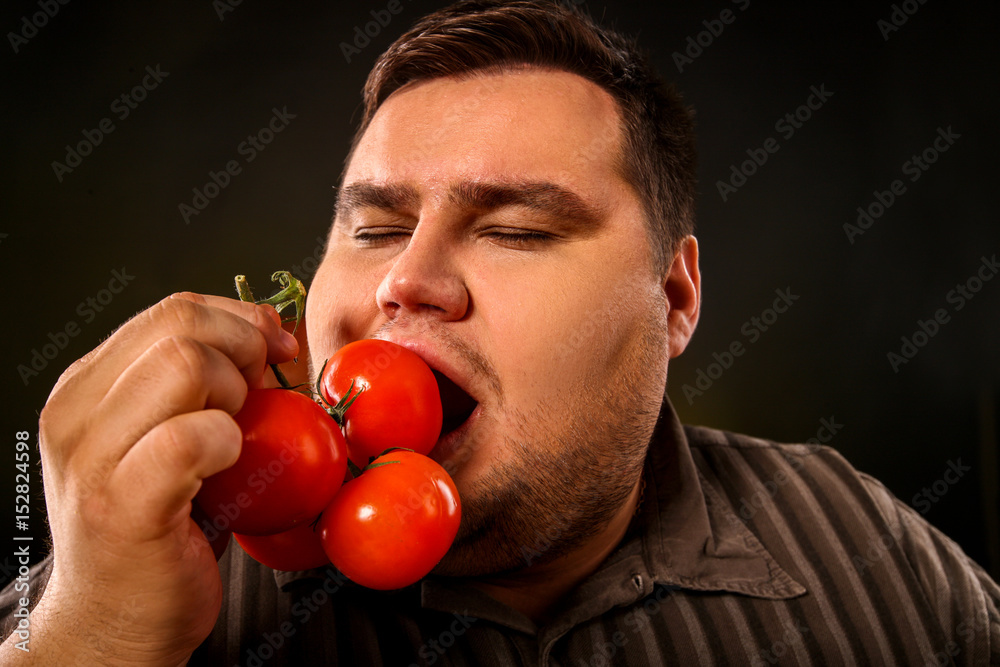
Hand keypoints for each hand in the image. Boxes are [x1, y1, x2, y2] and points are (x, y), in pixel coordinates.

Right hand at [0, 293, 297, 664]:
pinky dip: (229, 442)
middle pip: (182, 325)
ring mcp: (93, 458)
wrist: (113, 622)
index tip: (276, 346)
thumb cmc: (154, 530)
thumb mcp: (161, 439)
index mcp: (86, 388)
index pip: (172, 309)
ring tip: (234, 439)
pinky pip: (192, 438)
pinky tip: (229, 468)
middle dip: (244, 349)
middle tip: (260, 395)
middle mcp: (77, 413)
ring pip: (186, 366)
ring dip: (236, 395)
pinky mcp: (124, 504)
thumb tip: (265, 334)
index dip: (240, 318)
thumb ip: (192, 387)